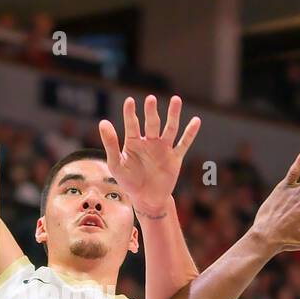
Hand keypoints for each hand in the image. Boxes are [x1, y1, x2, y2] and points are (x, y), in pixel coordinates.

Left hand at [98, 95, 199, 217]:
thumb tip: (103, 122)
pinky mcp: (175, 158)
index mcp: (134, 142)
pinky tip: (196, 121)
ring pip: (170, 128)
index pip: (132, 124)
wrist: (147, 199)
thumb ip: (110, 144)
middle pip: (152, 123)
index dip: (130, 113)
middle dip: (151, 112)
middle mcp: (150, 142)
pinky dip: (190, 133)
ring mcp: (163, 149)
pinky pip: (184, 144)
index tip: (130, 101)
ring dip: (173, 115)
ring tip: (176, 100)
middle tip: (150, 99)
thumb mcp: (116, 164)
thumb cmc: (128, 182)